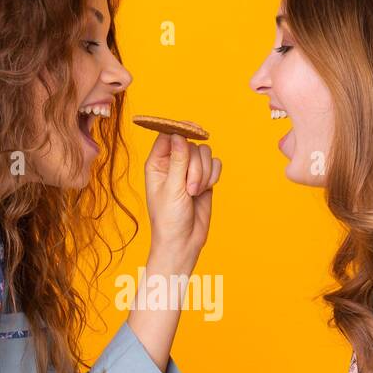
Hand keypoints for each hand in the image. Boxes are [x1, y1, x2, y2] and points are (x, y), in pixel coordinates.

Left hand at [143, 132, 219, 265]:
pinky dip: (213, 175)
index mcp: (157, 163)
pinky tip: (206, 189)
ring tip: (195, 192)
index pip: (168, 135)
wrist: (183, 241)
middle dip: (195, 165)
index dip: (180, 130)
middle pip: (190, 144)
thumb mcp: (172, 189)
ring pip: (204, 153)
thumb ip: (178, 161)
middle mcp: (173, 164)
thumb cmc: (169, 219)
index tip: (194, 130)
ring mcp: (189, 170)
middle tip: (189, 187)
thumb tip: (180, 135)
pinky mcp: (204, 178)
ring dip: (204, 172)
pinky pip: (215, 164)